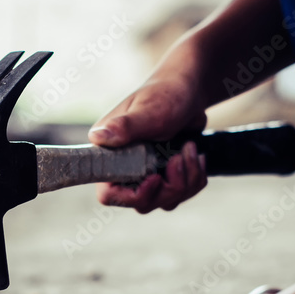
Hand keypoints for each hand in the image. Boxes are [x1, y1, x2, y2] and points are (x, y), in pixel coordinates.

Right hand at [89, 75, 208, 212]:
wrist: (189, 90)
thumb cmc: (165, 94)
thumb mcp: (148, 111)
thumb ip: (124, 127)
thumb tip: (97, 137)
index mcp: (109, 154)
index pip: (109, 194)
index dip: (131, 196)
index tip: (155, 178)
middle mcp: (124, 168)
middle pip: (143, 203)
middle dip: (169, 186)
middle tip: (179, 158)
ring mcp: (146, 174)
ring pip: (165, 201)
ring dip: (186, 181)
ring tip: (191, 150)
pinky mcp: (166, 176)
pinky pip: (181, 194)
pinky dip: (195, 178)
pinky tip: (196, 155)